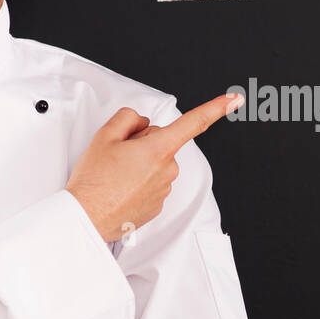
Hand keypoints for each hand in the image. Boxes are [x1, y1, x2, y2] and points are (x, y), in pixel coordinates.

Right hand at [65, 93, 242, 242]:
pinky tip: (119, 188)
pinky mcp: (157, 205)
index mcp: (159, 149)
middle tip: (116, 157)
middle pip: (161, 143)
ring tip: (114, 175)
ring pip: (155, 164)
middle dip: (142, 144)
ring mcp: (164, 190)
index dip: (216, 108)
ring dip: (138, 164)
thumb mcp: (104, 136)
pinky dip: (137, 182)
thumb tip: (140, 123)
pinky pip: (151, 183)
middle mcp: (167, 170)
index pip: (194, 122)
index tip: (234, 100)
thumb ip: (128, 118)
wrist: (85, 218)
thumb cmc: (94, 182)